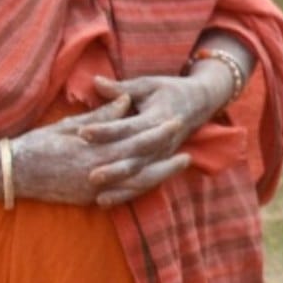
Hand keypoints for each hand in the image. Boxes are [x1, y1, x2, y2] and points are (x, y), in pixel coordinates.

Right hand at [10, 95, 192, 207]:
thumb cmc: (38, 144)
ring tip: (175, 170)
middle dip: (166, 162)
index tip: (175, 122)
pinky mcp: (87, 201)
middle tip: (188, 155)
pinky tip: (150, 186)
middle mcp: (98, 174)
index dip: (158, 132)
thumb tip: (127, 101)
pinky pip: (120, 198)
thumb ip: (102, 115)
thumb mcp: (70, 125)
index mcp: (95, 151)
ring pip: (135, 186)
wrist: (11, 173)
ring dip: (158, 178)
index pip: (135, 140)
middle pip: (142, 168)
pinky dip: (137, 192)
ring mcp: (93, 191)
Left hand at [75, 73, 227, 204]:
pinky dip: (125, 194)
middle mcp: (162, 141)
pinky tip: (104, 201)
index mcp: (157, 118)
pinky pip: (142, 183)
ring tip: (97, 194)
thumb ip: (121, 88)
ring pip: (140, 175)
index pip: (128, 127)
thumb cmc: (169, 91)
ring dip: (119, 186)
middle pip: (135, 157)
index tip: (82, 132)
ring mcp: (162, 155)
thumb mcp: (147, 85)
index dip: (105, 130)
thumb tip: (95, 81)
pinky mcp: (160, 164)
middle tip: (90, 175)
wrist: (200, 103)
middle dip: (113, 168)